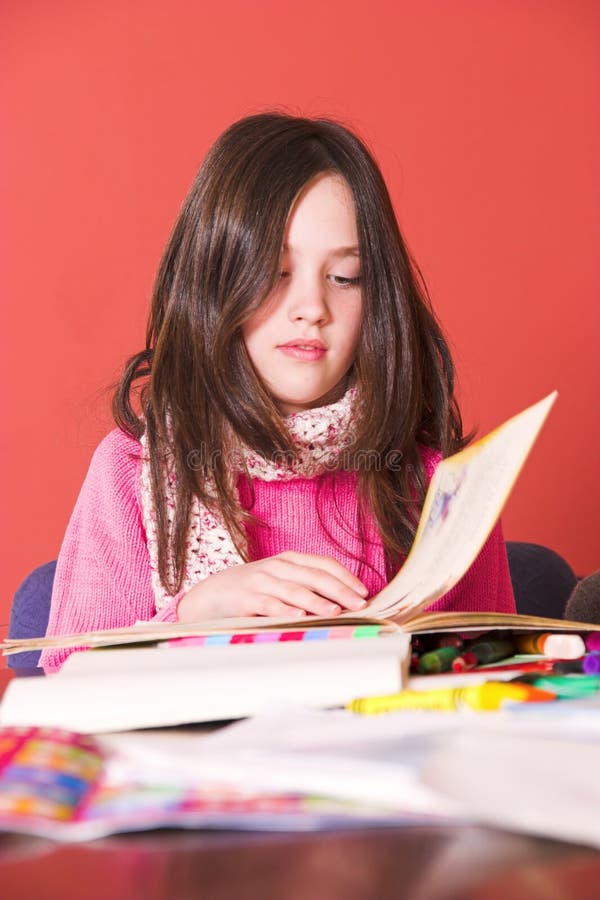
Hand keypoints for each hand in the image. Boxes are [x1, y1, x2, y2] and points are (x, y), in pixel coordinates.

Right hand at [176, 551, 368, 621]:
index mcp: (289, 560)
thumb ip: (304, 584)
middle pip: (315, 576)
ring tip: (336, 611)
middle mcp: (277, 567)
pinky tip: (300, 616)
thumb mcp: (278, 580)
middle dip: (340, 590)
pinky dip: (286, 610)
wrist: (210, 595)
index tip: (364, 591)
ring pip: (295, 590)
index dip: (345, 576)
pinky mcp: (246, 599)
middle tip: (360, 604)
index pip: (323, 564)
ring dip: (318, 601)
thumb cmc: (251, 589)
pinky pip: (270, 604)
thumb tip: (341, 600)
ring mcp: (261, 582)